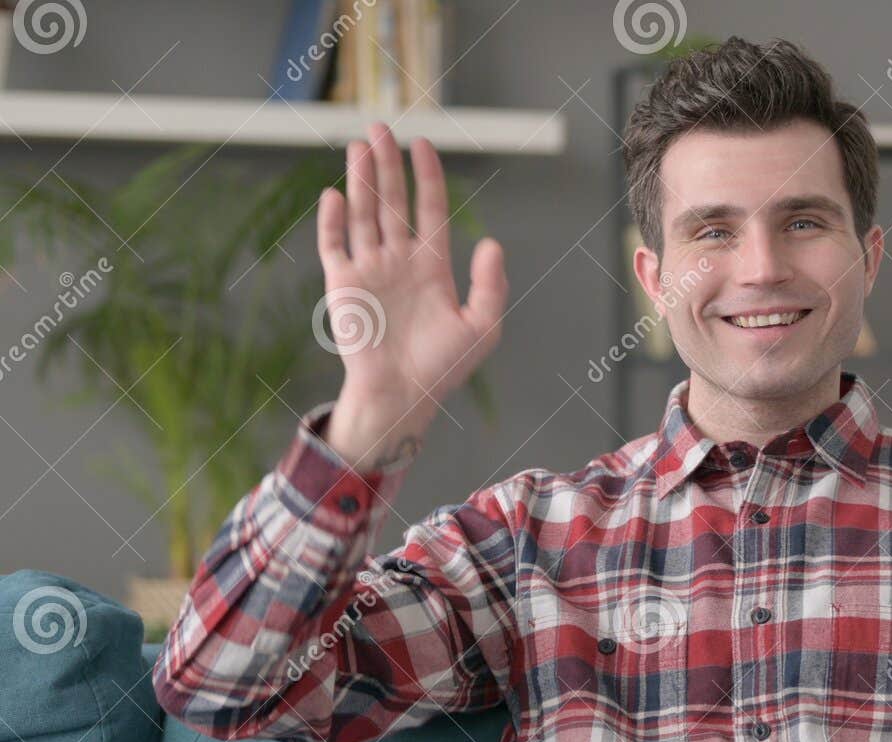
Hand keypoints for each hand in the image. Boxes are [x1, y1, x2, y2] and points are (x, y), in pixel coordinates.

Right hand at [318, 122, 507, 468]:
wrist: (403, 396)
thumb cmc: (443, 367)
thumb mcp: (482, 327)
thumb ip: (490, 285)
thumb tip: (491, 242)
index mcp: (432, 265)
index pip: (429, 209)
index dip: (426, 176)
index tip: (423, 144)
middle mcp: (399, 260)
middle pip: (392, 202)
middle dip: (387, 165)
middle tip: (380, 127)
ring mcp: (369, 269)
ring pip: (363, 214)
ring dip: (361, 181)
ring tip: (359, 146)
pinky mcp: (342, 285)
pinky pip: (334, 245)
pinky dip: (332, 221)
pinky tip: (335, 195)